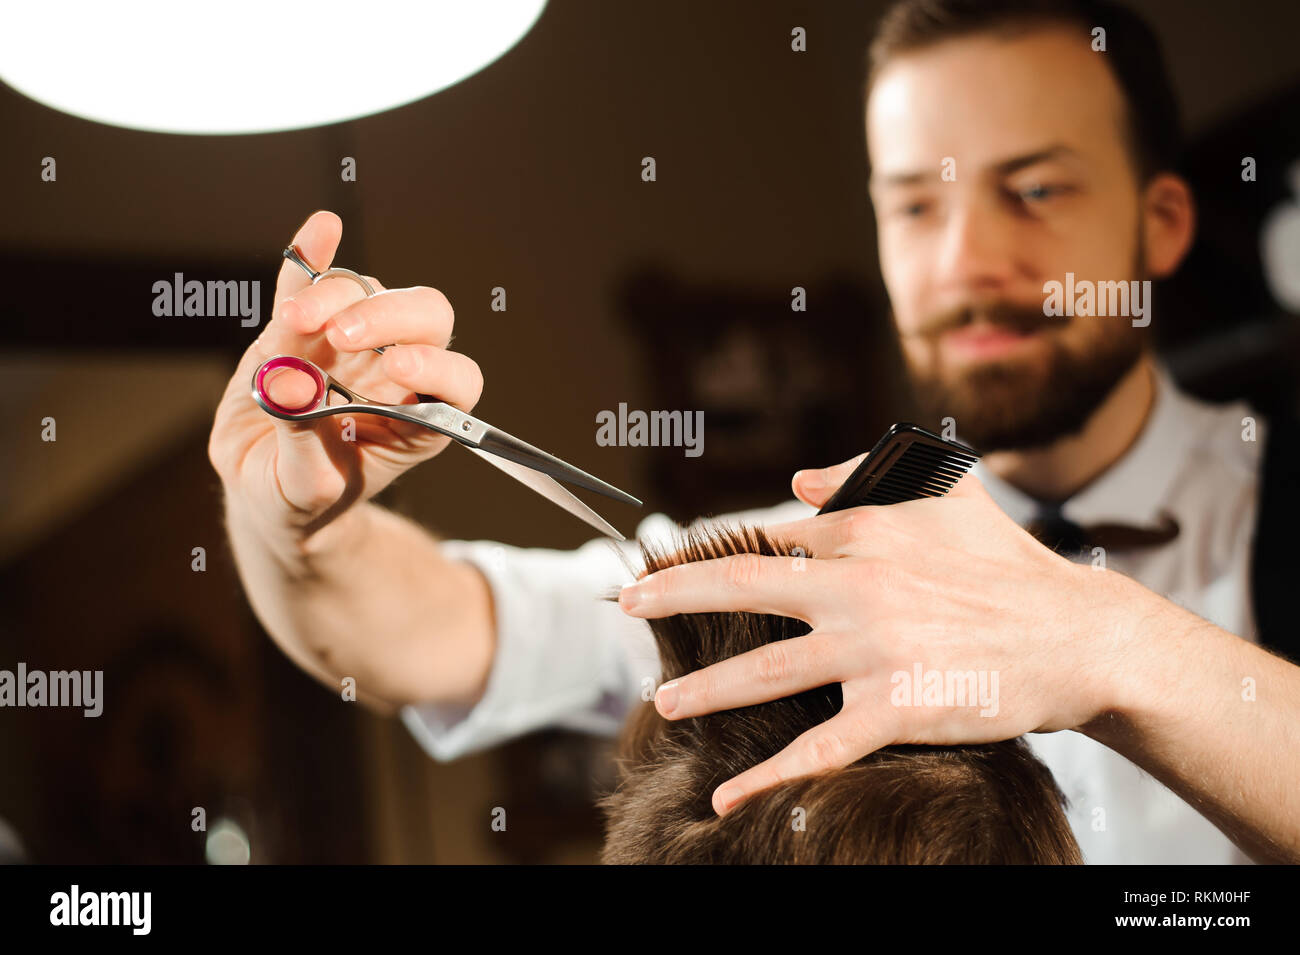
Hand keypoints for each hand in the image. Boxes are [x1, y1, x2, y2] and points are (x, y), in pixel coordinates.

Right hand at [209, 211, 482, 537]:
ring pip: (365, 293)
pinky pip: (311, 281)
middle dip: (388, 315)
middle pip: (426, 319)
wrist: (266, 490)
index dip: (436, 366)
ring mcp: (350, 343)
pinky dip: (312, 256)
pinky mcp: (299, 327)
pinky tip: (320, 228)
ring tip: (294, 323)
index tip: (398, 367)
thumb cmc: (303, 497)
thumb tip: (291, 383)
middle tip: (341, 336)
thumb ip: (303, 442)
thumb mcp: (304, 489)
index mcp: (418, 418)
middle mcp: (395, 371)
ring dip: (334, 296)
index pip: (456, 380)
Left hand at [617, 453, 1147, 814]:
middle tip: (626, 603)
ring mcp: (873, 648)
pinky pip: (819, 746)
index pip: (773, 540)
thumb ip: (866, 472)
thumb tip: (796, 481)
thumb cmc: (1010, 562)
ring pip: (767, 669)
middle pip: (744, 587)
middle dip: (675, 596)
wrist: (1076, 635)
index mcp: (864, 528)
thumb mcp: (945, 490)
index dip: (720, 554)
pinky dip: (769, 775)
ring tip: (662, 700)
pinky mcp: (895, 707)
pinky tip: (729, 796)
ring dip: (705, 688)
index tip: (678, 565)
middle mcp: (857, 583)